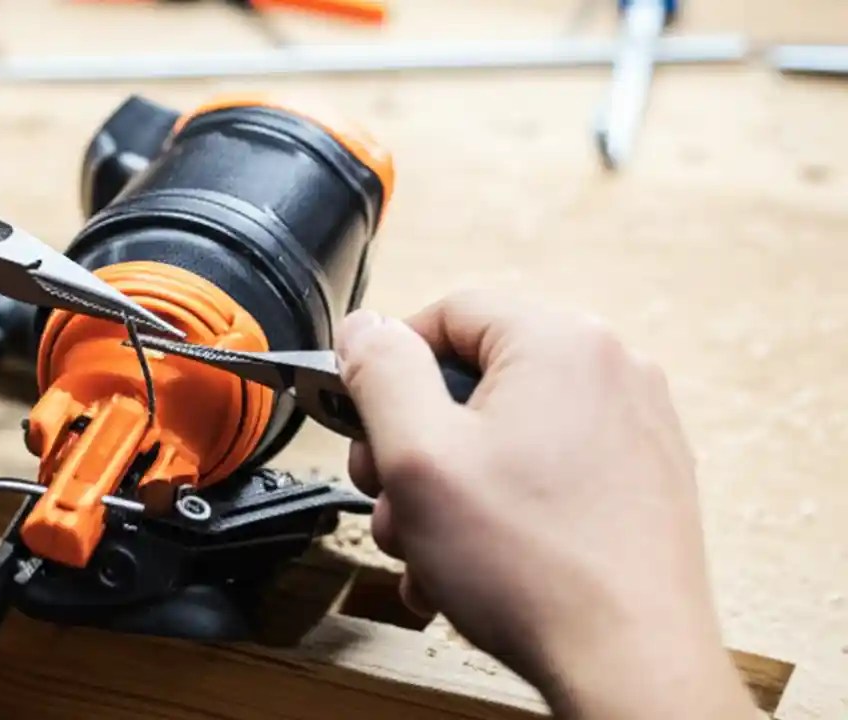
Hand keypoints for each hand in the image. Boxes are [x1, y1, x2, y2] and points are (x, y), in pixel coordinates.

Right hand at [335, 291, 754, 719]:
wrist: (630, 666)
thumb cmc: (533, 569)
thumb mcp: (419, 457)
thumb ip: (380, 374)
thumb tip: (364, 327)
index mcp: (560, 343)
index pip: (447, 313)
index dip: (388, 365)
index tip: (363, 416)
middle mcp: (610, 371)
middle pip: (474, 378)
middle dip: (414, 443)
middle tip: (390, 496)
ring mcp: (634, 426)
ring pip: (504, 432)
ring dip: (450, 486)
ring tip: (431, 546)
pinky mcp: (641, 478)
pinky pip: (545, 469)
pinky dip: (500, 506)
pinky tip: (474, 561)